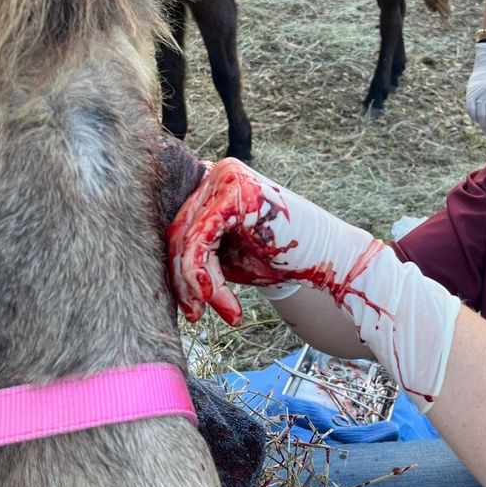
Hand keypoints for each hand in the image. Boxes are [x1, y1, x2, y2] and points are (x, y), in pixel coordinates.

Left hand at [168, 159, 461, 409]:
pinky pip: (201, 240)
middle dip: (186, 282)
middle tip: (197, 316)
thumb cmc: (282, 260)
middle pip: (177, 231)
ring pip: (186, 239)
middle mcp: (219, 171)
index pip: (179, 225)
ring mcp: (226, 176)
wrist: (332, 263)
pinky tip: (225, 305)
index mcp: (215, 182)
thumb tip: (154, 265)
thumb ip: (197, 249)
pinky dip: (206, 278)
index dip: (178, 268)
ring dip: (199, 286)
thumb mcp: (229, 255)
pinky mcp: (235, 190)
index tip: (191, 307)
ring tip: (221, 313)